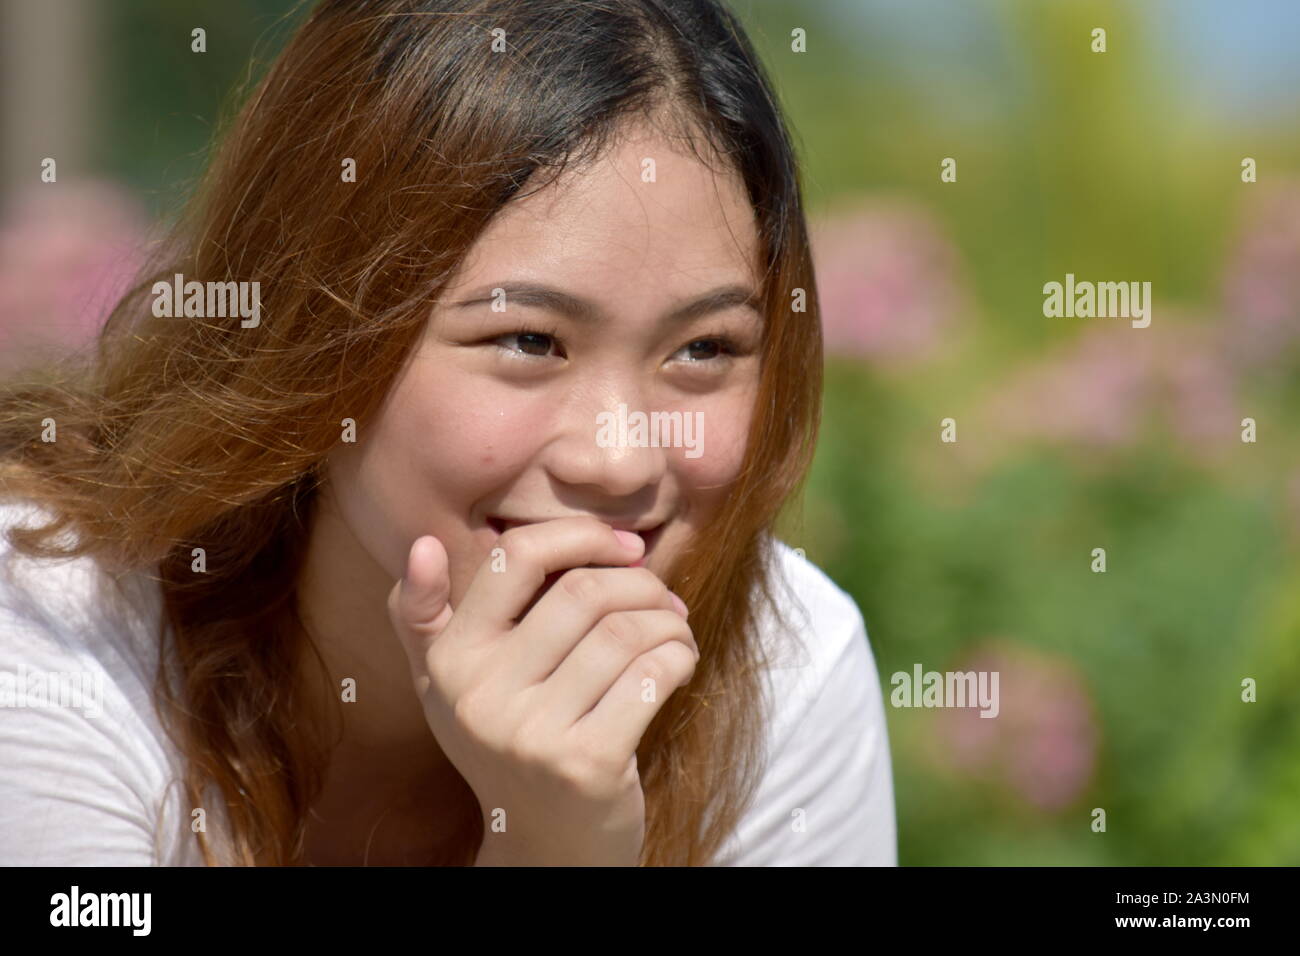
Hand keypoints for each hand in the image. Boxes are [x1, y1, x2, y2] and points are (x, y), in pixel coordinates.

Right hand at [386, 516, 696, 865]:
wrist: (543, 850)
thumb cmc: (505, 746)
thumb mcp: (446, 687)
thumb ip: (423, 617)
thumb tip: (420, 546)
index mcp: (450, 661)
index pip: (516, 557)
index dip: (581, 537)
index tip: (623, 548)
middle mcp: (481, 696)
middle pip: (584, 592)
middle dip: (641, 583)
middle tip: (663, 597)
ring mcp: (532, 735)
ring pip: (626, 632)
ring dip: (669, 620)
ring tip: (675, 630)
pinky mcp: (587, 765)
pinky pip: (652, 677)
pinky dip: (680, 658)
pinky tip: (679, 665)